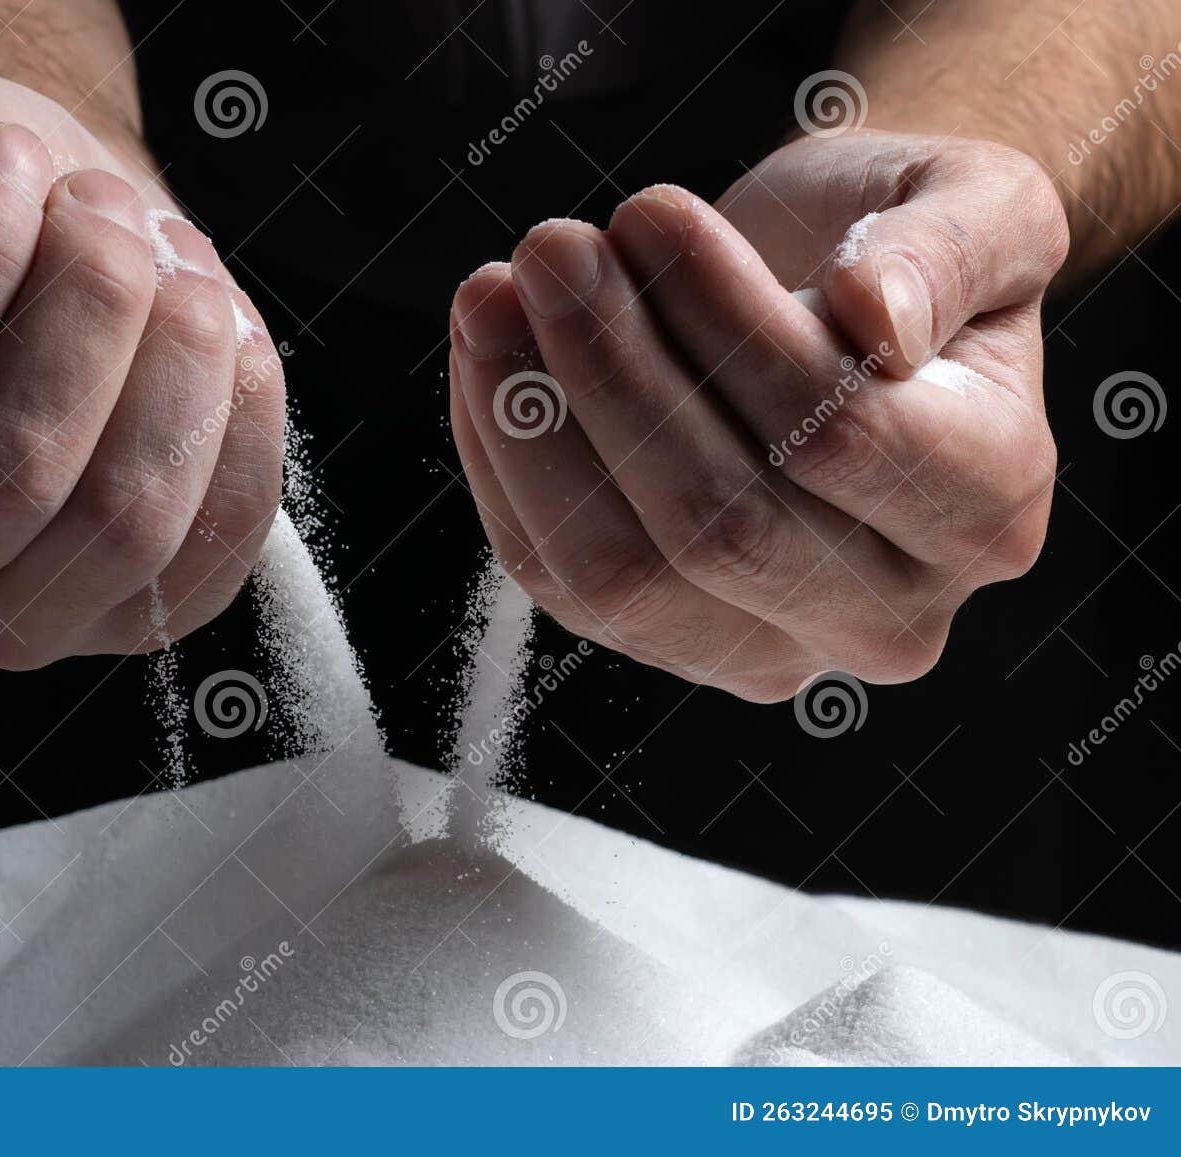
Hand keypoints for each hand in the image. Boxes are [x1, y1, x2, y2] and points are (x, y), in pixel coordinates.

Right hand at [0, 75, 284, 666]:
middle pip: (15, 467)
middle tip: (105, 204)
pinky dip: (241, 418)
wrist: (40, 251)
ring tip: (173, 263)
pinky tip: (224, 333)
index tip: (10, 157)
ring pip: (123, 518)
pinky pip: (217, 536)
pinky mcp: (134, 620)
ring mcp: (14, 617)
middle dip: (89, 306)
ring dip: (176, 363)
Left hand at [448, 130, 1067, 700]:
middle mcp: (892, 611)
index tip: (653, 210)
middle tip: (552, 247)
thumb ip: (946, 252)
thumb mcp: (975, 202)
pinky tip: (490, 355)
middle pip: (721, 525)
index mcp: (989, 508)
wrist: (840, 306)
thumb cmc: (901, 248)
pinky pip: (557, 574)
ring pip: (621, 571)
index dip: (731, 327)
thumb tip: (875, 316)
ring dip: (536, 425)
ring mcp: (771, 646)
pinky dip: (504, 461)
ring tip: (496, 292)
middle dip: (613, 374)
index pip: (844, 439)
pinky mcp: (666, 641)